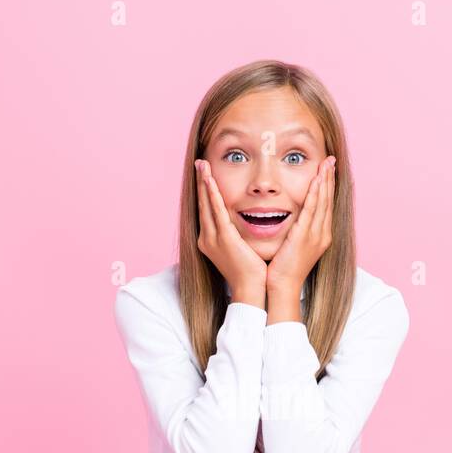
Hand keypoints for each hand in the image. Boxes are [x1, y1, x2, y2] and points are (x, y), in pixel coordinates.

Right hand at [195, 159, 266, 305]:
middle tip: (200, 162)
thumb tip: (242, 224)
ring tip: (202, 165)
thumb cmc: (250, 273)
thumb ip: (237, 235)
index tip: (205, 174)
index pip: (206, 210)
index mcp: (210, 241)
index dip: (204, 191)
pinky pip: (216, 212)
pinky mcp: (223, 239)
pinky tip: (210, 181)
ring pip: (207, 204)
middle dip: (201, 182)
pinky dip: (212, 195)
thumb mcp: (240, 249)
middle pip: (202, 204)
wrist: (251, 290)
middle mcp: (207, 238)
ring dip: (204, 183)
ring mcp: (213, 239)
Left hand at [266, 155, 334, 297]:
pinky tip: (316, 181)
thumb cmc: (284, 270)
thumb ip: (296, 231)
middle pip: (328, 200)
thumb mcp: (294, 246)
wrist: (283, 287)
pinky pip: (311, 211)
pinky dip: (315, 194)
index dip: (327, 186)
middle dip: (329, 179)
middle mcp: (323, 234)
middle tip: (330, 160)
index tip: (327, 170)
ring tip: (326, 163)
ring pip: (322, 202)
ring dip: (324, 181)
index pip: (326, 205)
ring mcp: (316, 236)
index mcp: (321, 236)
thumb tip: (293, 220)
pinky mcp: (305, 237)